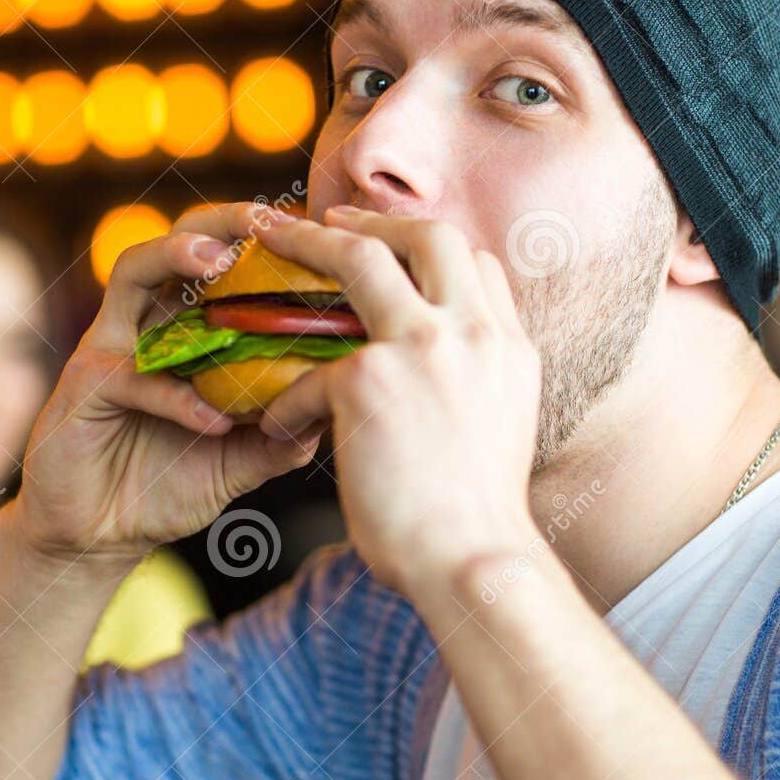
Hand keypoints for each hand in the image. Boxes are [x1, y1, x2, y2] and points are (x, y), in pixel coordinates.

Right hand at [8, 203, 323, 567]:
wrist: (98, 534)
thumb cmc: (169, 483)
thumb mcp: (244, 459)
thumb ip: (286, 434)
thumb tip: (340, 409)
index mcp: (191, 326)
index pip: (231, 260)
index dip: (273, 240)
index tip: (323, 233)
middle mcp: (151, 322)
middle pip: (182, 237)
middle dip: (226, 220)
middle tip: (271, 220)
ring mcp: (113, 346)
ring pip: (136, 272)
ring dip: (178, 256)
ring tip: (220, 262)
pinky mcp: (84, 385)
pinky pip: (133, 376)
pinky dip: (177, 397)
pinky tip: (217, 422)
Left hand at [257, 206, 541, 599]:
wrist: (473, 560)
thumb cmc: (481, 519)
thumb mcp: (502, 428)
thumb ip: (476, 384)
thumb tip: (443, 380)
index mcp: (508, 346)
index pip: (479, 264)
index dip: (435, 249)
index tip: (400, 250)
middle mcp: (472, 333)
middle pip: (429, 236)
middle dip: (377, 220)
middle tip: (332, 220)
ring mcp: (421, 348)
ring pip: (361, 260)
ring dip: (310, 244)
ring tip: (272, 241)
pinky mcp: (367, 381)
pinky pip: (310, 371)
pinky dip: (286, 399)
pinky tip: (270, 426)